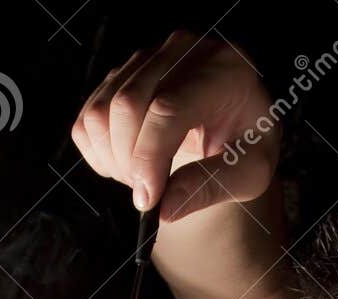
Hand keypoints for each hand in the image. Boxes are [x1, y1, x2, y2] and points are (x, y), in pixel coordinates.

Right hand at [69, 31, 278, 222]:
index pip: (169, 107)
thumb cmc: (246, 147)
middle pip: (127, 104)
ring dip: (114, 159)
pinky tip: (130, 162)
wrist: (233, 125)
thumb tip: (165, 209)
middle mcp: (181, 50)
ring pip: (101, 112)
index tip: (148, 200)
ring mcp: (145, 59)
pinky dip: (100, 153)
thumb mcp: (250, 172)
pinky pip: (87, 120)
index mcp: (224, 70)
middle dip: (130, 161)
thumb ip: (212, 186)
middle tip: (150, 193)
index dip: (150, 157)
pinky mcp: (119, 75)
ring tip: (145, 177)